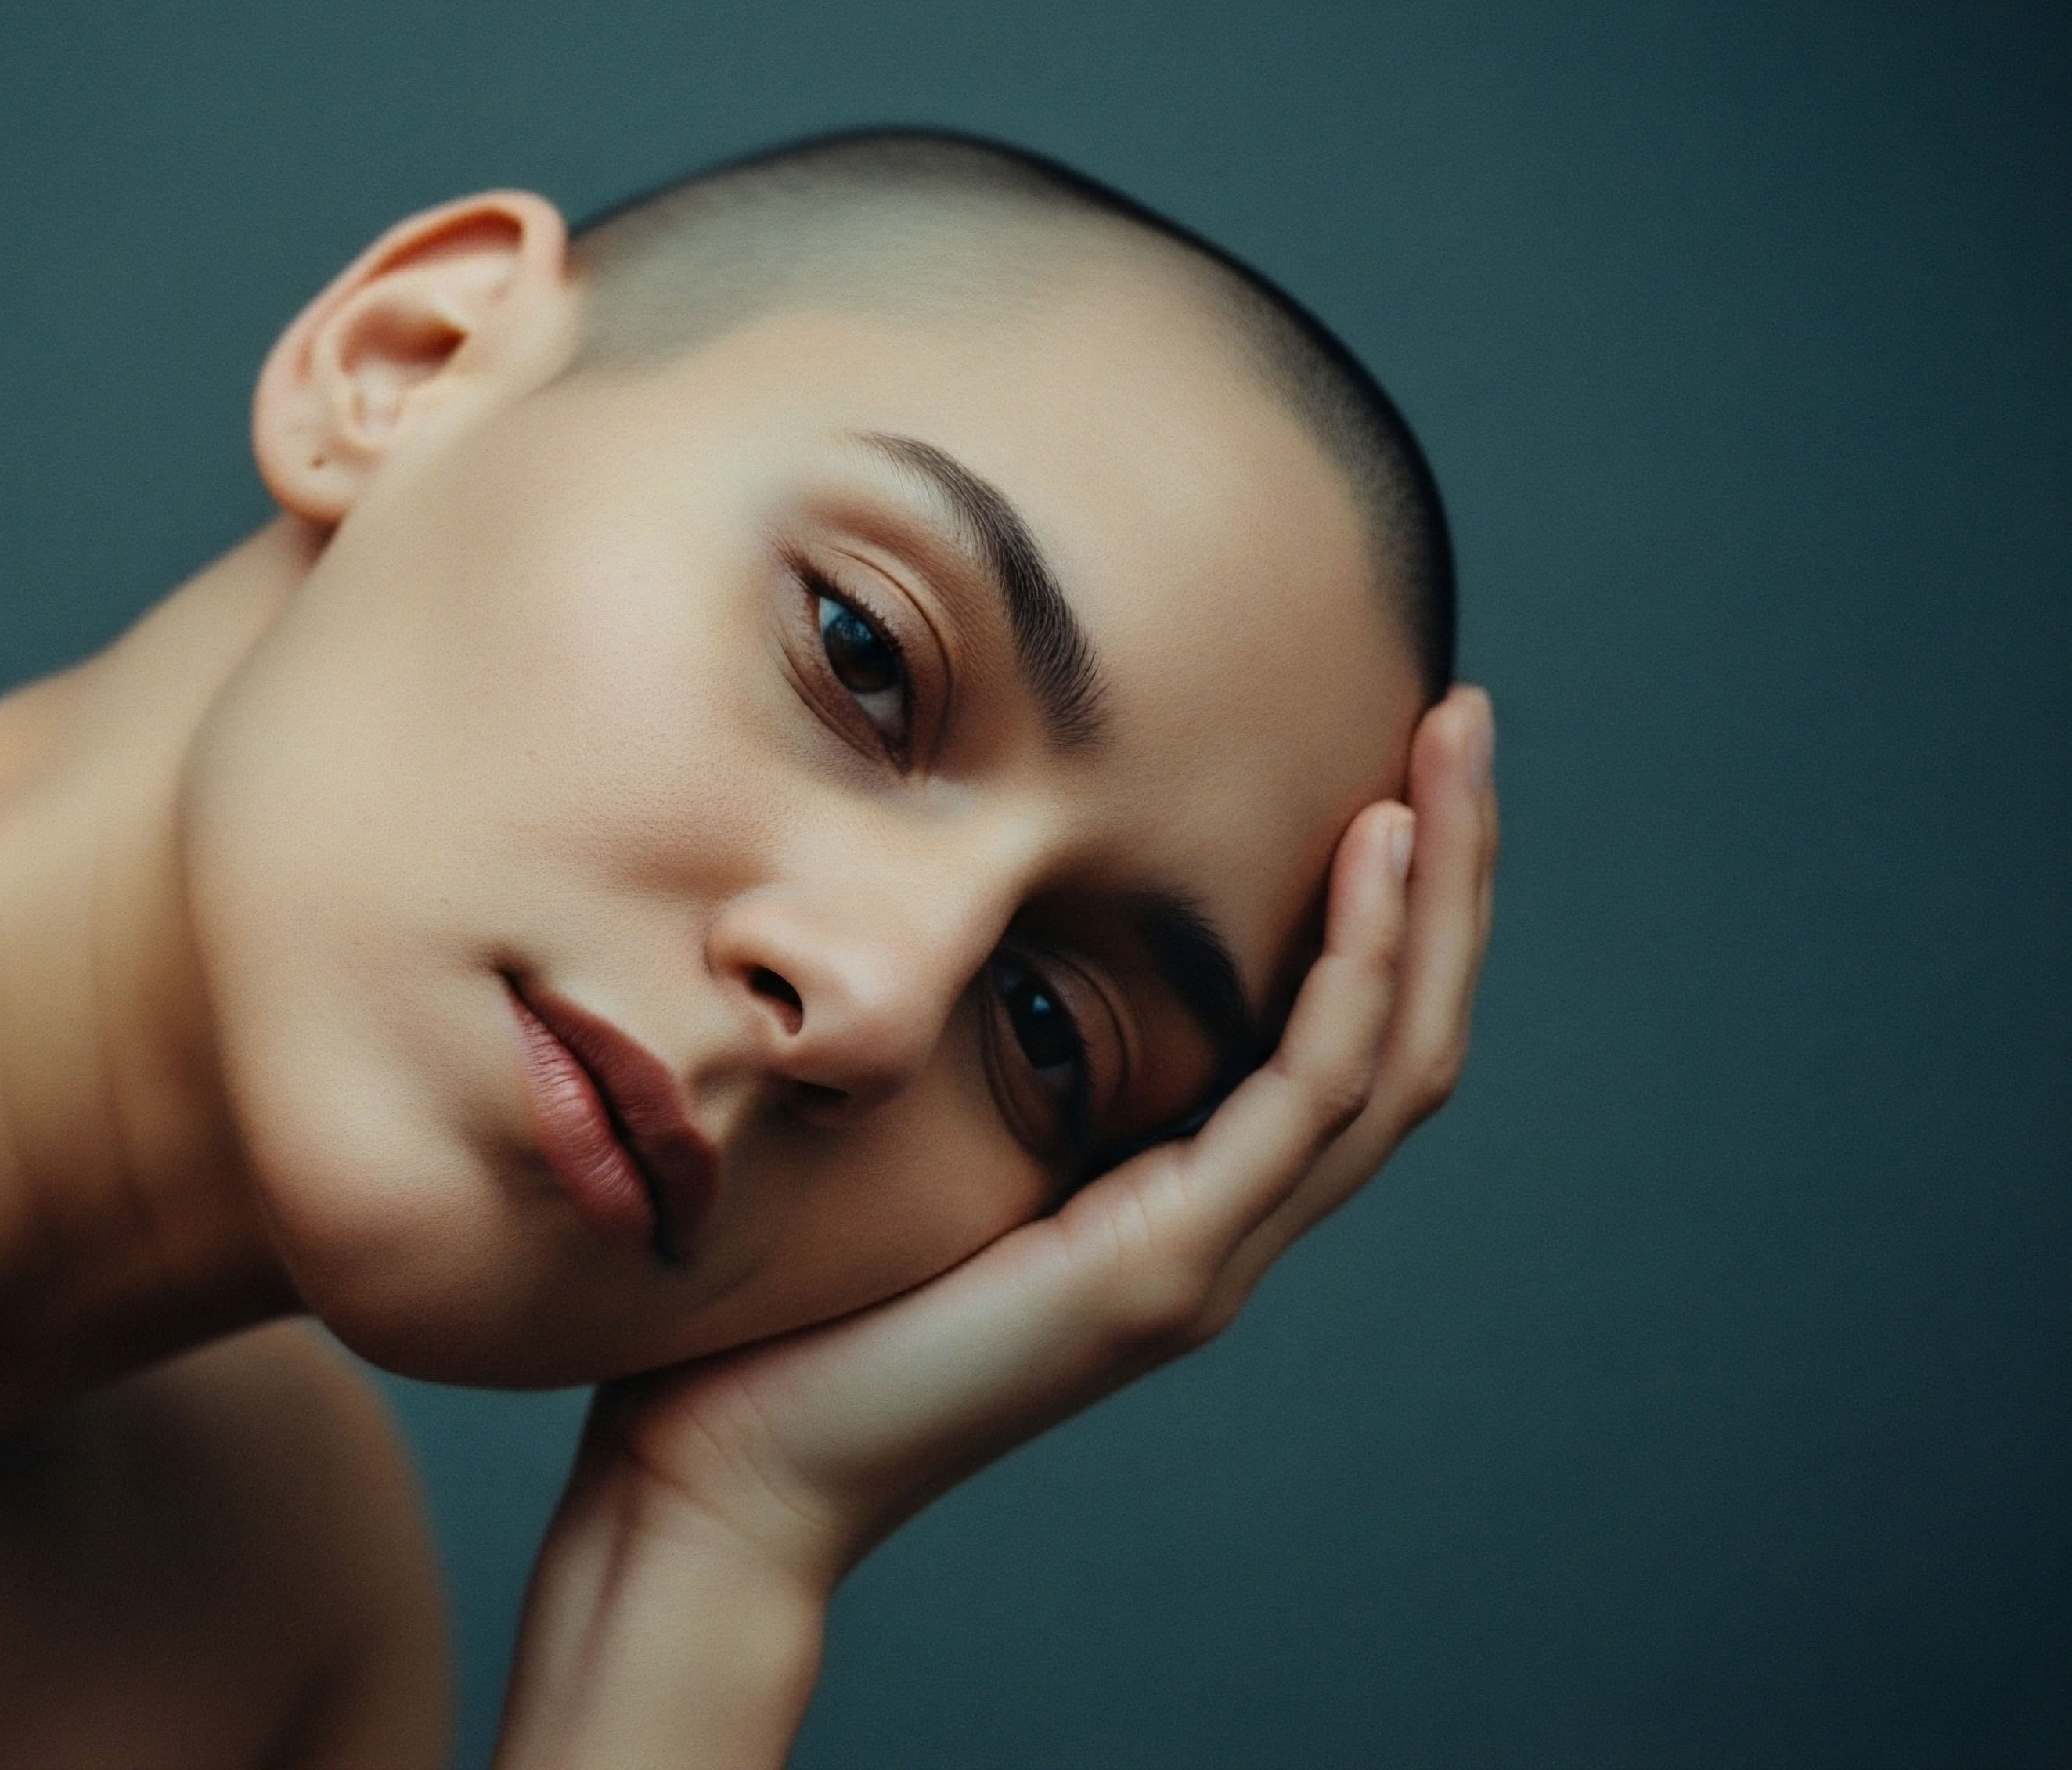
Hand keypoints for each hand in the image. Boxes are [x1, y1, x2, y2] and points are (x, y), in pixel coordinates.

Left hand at [578, 687, 1499, 1588]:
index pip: (1334, 1039)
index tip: (1393, 759)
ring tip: (1448, 755)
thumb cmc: (786, 1315)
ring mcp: (1200, 1260)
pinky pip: (1299, 1105)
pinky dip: (1348, 978)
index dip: (1385, 906)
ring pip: (1387, 1061)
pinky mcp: (1157, 1275)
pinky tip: (1365, 859)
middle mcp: (1212, 1232)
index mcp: (1165, 1203)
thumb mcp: (905, 1147)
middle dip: (1447, 875)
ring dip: (1431, 898)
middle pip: (1400, 1036)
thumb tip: (952, 920)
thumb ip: (971, 1064)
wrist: (728, 1474)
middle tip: (1466, 721)